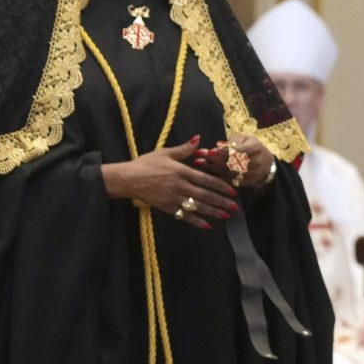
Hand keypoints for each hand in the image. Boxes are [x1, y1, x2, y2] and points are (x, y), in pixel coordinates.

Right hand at [102, 135, 239, 229]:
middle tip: (235, 207)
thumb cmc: (145, 164)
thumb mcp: (165, 153)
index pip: (206, 179)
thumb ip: (184, 149)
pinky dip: (196, 221)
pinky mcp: (167, 207)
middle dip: (222, 201)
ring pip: (198, 206)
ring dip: (213, 212)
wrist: (127, 179)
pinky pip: (184, 216)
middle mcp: (180, 186)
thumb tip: (198, 139)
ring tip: (227, 215)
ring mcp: (174, 198)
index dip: (221, 185)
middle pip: (205, 195)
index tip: (233, 191)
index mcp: (182, 171)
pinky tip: (207, 225)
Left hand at [193, 133, 273, 187]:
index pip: (238, 150)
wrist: (266, 164)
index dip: (223, 152)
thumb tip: (215, 148)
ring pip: (228, 172)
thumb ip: (230, 142)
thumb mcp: (244, 139)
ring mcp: (252, 174)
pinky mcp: (247, 183)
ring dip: (212, 167)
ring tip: (199, 162)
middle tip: (198, 155)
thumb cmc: (251, 147)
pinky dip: (217, 176)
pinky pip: (229, 180)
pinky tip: (206, 173)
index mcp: (255, 147)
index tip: (209, 151)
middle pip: (231, 162)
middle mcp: (255, 162)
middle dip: (213, 159)